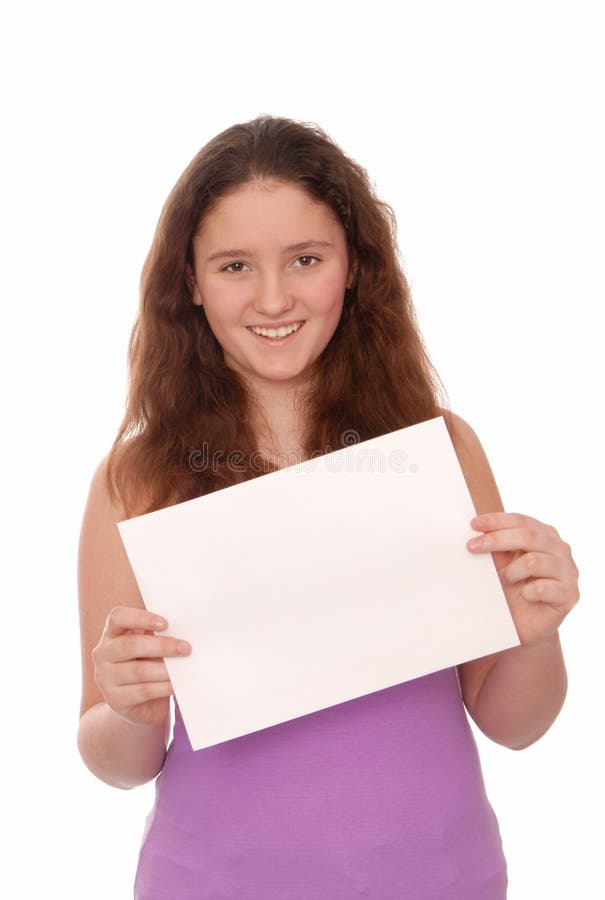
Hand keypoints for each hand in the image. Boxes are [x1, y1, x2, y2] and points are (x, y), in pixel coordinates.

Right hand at [92, 606, 191, 727]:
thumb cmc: (148, 665)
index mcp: (111, 634)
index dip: (140, 618)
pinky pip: (142, 691)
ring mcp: (105, 678)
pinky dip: (163, 687)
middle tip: (186, 648)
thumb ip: (157, 635)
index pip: (117, 617)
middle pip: (130, 645)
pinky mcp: (115, 699)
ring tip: (184, 667)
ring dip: (165, 669)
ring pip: (138, 671)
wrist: (140, 705)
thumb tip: (182, 628)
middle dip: (161, 645)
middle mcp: (103, 654)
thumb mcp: (149, 647)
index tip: (165, 624)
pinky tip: (176, 684)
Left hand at [467, 512, 579, 646]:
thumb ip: (496, 546)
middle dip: (497, 539)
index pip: (521, 520)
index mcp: (544, 535)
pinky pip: (543, 587)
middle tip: (472, 547)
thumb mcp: (501, 564)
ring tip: (505, 581)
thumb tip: (475, 529)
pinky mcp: (569, 595)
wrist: (524, 626)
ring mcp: (568, 571)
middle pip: (529, 535)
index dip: (497, 520)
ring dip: (511, 571)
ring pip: (534, 561)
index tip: (474, 524)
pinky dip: (527, 592)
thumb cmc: (512, 590)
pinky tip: (525, 596)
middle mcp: (560, 550)